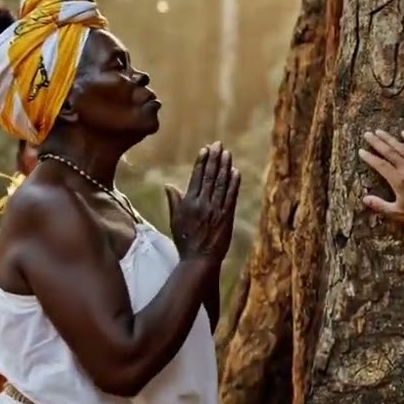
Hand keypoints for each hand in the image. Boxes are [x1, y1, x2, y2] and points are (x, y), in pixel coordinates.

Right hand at [165, 142, 240, 264]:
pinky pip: (231, 197)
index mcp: (188, 203)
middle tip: (219, 144)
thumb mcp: (175, 220)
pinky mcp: (226, 217)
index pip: (196, 178)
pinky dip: (234, 184)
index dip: (202, 162)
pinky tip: (236, 172)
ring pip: (221, 184)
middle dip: (214, 159)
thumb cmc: (185, 241)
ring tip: (227, 153)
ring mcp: (215, 210)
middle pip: (209, 177)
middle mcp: (202, 204)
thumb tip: (168, 184)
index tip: (206, 149)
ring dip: (225, 167)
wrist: (199, 260)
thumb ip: (174, 200)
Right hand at [358, 129, 403, 226]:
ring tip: (379, 131)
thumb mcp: (398, 213)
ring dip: (390, 139)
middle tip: (367, 134)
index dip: (370, 158)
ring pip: (401, 148)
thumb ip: (380, 205)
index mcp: (398, 180)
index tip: (361, 151)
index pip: (380, 165)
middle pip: (389, 152)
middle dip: (377, 142)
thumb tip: (365, 199)